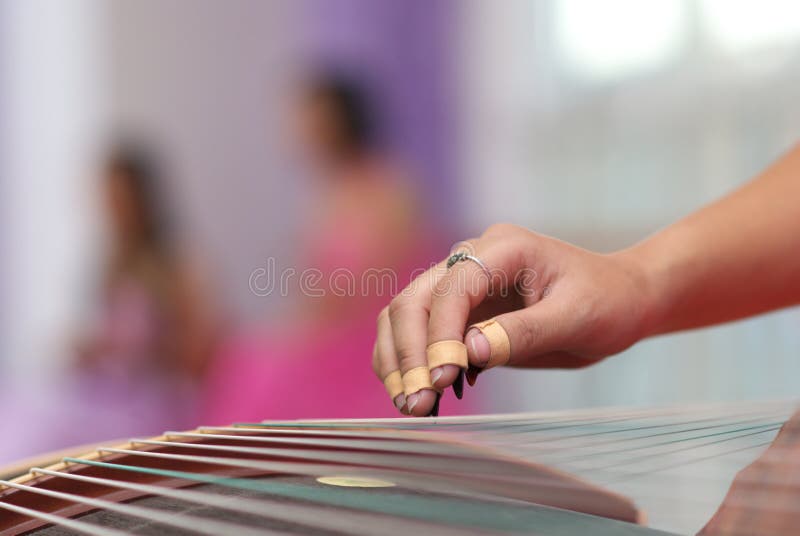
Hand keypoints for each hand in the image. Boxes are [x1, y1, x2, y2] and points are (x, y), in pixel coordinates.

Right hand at [372, 223, 652, 415]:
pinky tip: (419, 395)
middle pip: (413, 300)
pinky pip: (419, 334)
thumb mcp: (576, 317)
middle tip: (417, 401)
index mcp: (503, 248)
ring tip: (412, 405)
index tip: (442, 380)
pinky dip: (410, 364)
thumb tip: (468, 353)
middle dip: (408, 353)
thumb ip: (523, 333)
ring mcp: (462, 285)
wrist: (618, 300)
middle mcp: (472, 259)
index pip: (451, 288)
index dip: (439, 335)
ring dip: (400, 361)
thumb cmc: (606, 301)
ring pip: (405, 316)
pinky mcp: (459, 313)